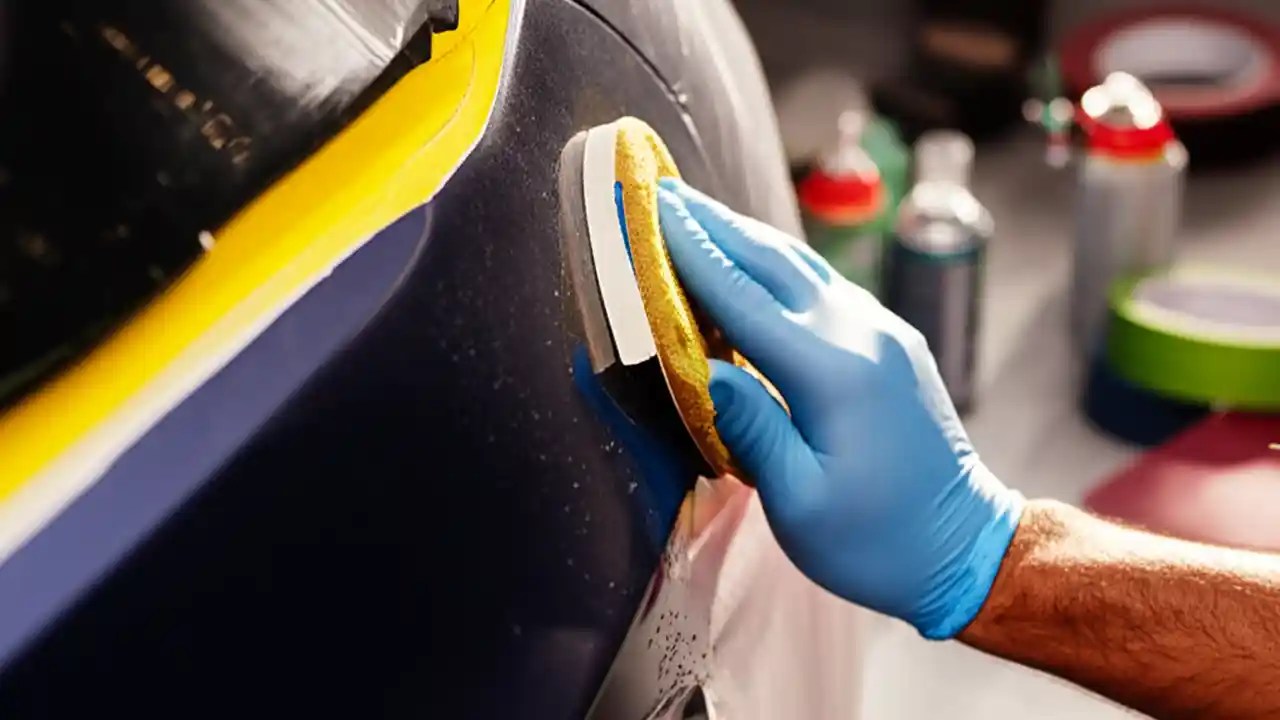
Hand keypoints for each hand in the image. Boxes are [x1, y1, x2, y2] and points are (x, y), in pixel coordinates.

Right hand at [656, 178, 1022, 638]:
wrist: (965, 549)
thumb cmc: (875, 542)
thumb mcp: (799, 503)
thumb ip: (750, 428)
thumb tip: (702, 369)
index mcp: (834, 373)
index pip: (744, 298)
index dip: (693, 252)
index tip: (652, 208)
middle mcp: (862, 335)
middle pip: (773, 262)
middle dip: (713, 224)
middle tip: (662, 189)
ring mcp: (883, 332)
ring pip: (802, 266)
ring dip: (745, 236)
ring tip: (697, 212)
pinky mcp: (892, 342)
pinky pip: (824, 286)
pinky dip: (777, 265)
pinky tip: (752, 261)